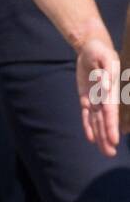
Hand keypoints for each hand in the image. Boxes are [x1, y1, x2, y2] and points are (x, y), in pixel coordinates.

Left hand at [76, 36, 120, 157]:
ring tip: (105, 151)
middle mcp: (104, 97)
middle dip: (107, 136)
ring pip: (97, 121)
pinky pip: (87, 115)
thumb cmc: (100, 50)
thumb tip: (107, 86)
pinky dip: (88, 126)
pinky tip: (91, 138)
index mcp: (111, 89)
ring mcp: (95, 98)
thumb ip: (108, 69)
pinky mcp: (86, 98)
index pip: (110, 111)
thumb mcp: (105, 56)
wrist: (91, 48)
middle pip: (105, 120)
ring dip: (100, 135)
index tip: (115, 140)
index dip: (111, 126)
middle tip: (110, 153)